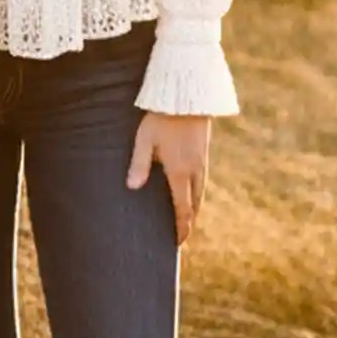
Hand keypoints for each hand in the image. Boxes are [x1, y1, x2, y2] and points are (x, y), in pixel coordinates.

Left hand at [125, 112, 212, 245]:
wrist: (188, 95)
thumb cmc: (161, 116)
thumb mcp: (145, 140)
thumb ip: (139, 164)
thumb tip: (132, 187)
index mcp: (180, 171)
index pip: (182, 208)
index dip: (181, 227)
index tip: (177, 243)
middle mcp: (195, 170)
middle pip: (195, 204)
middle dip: (189, 221)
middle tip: (182, 235)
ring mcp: (202, 160)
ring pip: (201, 191)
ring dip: (194, 207)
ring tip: (187, 217)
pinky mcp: (204, 151)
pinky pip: (202, 179)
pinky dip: (197, 192)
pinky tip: (190, 191)